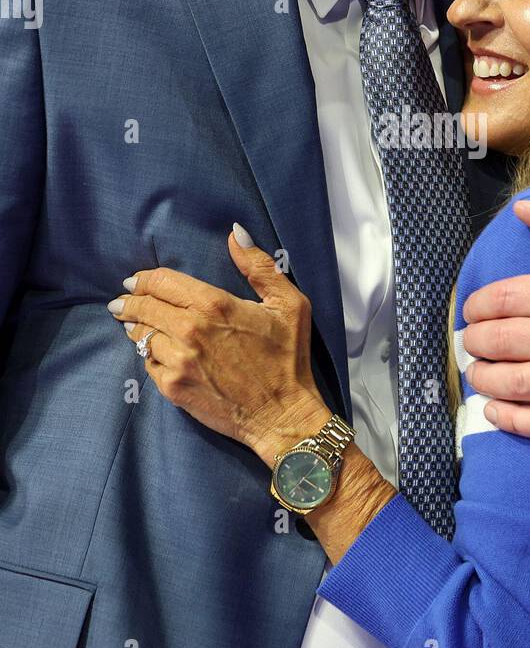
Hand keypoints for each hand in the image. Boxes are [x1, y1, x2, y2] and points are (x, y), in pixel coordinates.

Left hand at [106, 226, 328, 463]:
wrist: (282, 414)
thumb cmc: (287, 358)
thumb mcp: (289, 304)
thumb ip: (259, 266)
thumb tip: (235, 233)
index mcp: (214, 304)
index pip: (161, 281)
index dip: (144, 279)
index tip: (135, 281)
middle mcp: (190, 330)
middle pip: (143, 307)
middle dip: (130, 302)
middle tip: (123, 303)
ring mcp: (178, 361)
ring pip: (141, 336)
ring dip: (137, 329)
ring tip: (136, 327)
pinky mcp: (173, 388)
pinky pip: (148, 365)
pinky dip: (150, 357)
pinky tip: (157, 354)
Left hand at [461, 196, 529, 439]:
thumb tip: (523, 210)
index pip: (506, 300)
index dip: (478, 304)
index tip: (473, 307)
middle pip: (502, 343)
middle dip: (476, 341)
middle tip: (471, 339)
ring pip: (516, 386)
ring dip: (484, 379)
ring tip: (478, 371)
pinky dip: (513, 421)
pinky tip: (497, 411)